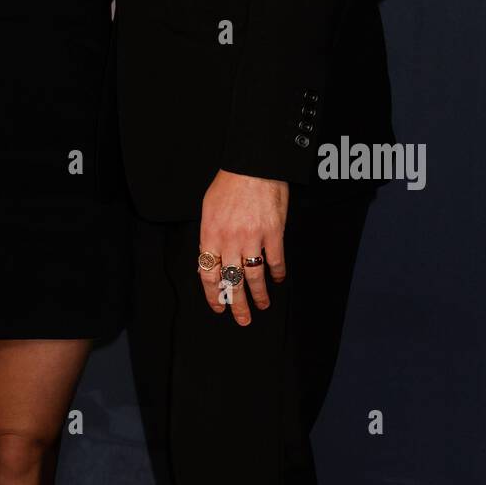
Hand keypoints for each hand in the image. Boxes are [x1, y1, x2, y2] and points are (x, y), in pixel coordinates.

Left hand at [198, 171, 287, 324]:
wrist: (253, 165)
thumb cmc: (229, 184)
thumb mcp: (209, 209)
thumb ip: (210, 236)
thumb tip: (211, 259)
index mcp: (210, 234)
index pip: (208, 273)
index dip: (213, 294)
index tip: (218, 306)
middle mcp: (230, 240)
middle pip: (232, 281)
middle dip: (237, 304)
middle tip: (242, 319)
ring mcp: (252, 238)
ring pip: (254, 276)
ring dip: (259, 295)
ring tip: (263, 305)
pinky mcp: (273, 233)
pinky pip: (275, 261)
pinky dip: (277, 273)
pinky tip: (277, 280)